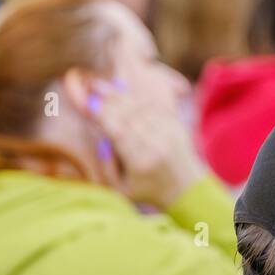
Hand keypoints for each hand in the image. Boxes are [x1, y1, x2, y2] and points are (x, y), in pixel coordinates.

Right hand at [87, 75, 205, 208]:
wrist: (186, 188)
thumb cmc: (147, 190)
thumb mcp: (121, 189)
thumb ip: (107, 166)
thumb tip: (100, 137)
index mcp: (141, 161)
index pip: (118, 132)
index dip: (103, 115)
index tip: (89, 103)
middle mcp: (156, 144)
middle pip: (129, 115)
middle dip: (109, 99)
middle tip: (93, 86)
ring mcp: (169, 133)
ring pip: (142, 107)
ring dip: (122, 94)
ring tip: (103, 85)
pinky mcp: (176, 125)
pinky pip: (156, 105)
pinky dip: (138, 96)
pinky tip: (124, 88)